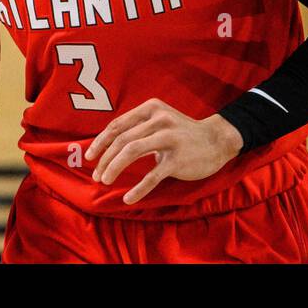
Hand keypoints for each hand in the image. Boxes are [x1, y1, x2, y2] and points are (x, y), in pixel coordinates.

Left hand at [84, 98, 243, 204]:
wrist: (217, 140)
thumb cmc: (182, 132)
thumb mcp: (160, 120)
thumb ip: (137, 128)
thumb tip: (107, 145)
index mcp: (151, 109)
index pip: (118, 125)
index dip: (101, 142)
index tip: (90, 157)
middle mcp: (159, 120)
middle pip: (122, 139)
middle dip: (105, 159)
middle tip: (97, 175)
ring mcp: (169, 138)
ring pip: (131, 152)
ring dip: (114, 168)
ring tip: (105, 181)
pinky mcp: (178, 159)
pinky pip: (152, 176)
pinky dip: (138, 189)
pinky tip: (128, 198)